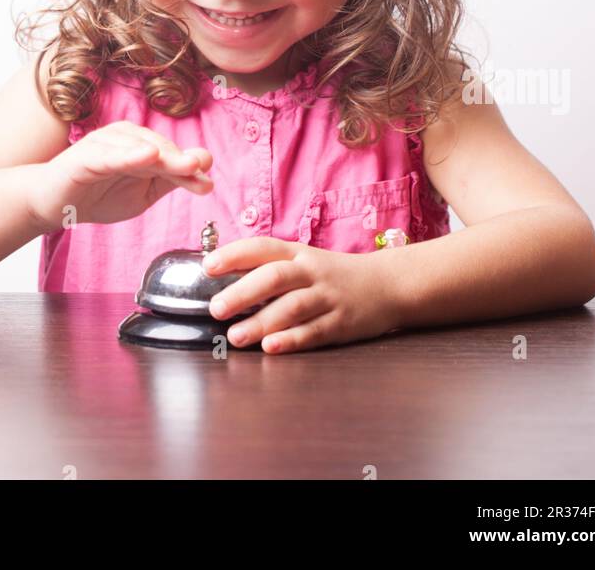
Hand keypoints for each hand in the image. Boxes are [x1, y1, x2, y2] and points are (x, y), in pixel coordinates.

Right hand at [28, 122, 213, 228]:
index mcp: (140, 144)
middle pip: (159, 148)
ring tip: (185, 165)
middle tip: (200, 171)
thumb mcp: (142, 193)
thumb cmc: (97, 194)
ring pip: (138, 148)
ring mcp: (104, 144)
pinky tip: (147, 156)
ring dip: (163, 156)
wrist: (54, 204)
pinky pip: (110, 155)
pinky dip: (129, 155)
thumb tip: (205, 169)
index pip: (171, 155)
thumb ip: (171, 180)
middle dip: (180, 161)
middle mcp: (124, 138)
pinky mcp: (85, 156)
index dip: (190, 168)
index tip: (207, 183)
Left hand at [204, 236, 399, 353]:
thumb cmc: (334, 275)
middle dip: (243, 292)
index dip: (234, 255)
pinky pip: (314, 332)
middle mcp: (311, 272)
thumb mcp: (305, 262)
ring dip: (262, 322)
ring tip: (236, 336)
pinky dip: (292, 340)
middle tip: (216, 308)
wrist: (387, 284)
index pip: (263, 248)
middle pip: (275, 277)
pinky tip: (271, 347)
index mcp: (298, 254)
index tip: (208, 267)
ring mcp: (327, 297)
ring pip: (292, 307)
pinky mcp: (341, 323)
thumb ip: (272, 269)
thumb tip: (225, 280)